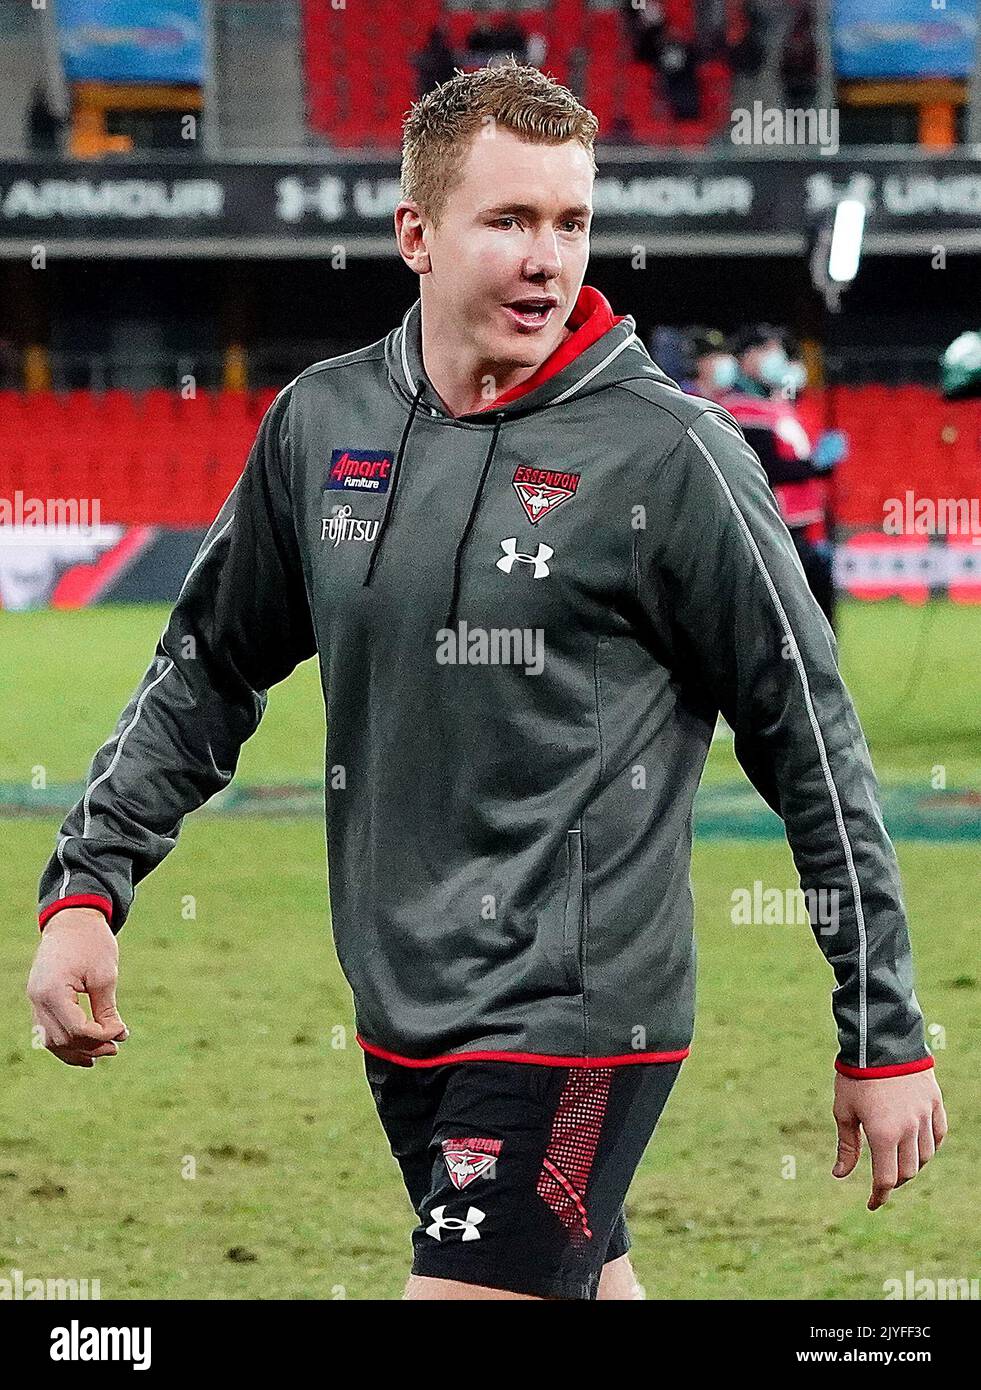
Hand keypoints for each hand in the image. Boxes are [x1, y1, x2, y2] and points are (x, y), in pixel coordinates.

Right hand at [26, 908, 128, 1067]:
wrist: (72, 919)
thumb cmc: (91, 942)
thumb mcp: (105, 975)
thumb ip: (107, 1009)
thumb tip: (117, 1036)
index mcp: (53, 990)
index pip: (76, 1029)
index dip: (101, 1036)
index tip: (122, 1031)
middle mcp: (38, 998)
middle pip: (61, 1039)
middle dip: (89, 1047)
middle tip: (115, 1048)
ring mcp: (35, 999)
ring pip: (50, 1040)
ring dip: (75, 1051)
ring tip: (101, 1054)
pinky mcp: (39, 998)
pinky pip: (48, 1029)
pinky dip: (66, 1041)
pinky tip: (85, 1049)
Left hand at [832, 1069, 946, 1209]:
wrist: (880, 1040)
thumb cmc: (856, 1076)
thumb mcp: (844, 1111)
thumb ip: (847, 1146)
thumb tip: (840, 1175)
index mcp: (883, 1134)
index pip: (885, 1179)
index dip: (879, 1196)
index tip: (872, 1204)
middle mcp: (909, 1129)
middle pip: (907, 1171)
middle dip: (893, 1180)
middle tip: (881, 1180)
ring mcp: (925, 1116)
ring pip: (924, 1156)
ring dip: (911, 1165)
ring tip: (896, 1161)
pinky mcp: (934, 1102)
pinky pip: (938, 1135)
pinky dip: (929, 1146)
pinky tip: (917, 1146)